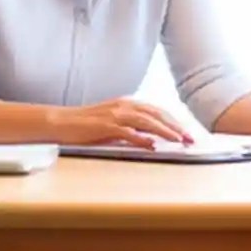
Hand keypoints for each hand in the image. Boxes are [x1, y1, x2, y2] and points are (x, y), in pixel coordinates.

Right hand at [50, 98, 193, 148]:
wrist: (60, 121)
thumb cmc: (86, 125)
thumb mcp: (114, 122)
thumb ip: (132, 126)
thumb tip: (153, 137)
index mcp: (128, 104)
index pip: (158, 111)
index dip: (175, 121)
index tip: (188, 132)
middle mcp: (125, 106)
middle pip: (157, 115)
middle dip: (176, 127)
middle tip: (190, 139)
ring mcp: (115, 115)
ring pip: (147, 121)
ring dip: (165, 132)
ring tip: (178, 141)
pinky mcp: (105, 126)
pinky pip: (128, 132)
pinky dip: (142, 139)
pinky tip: (152, 146)